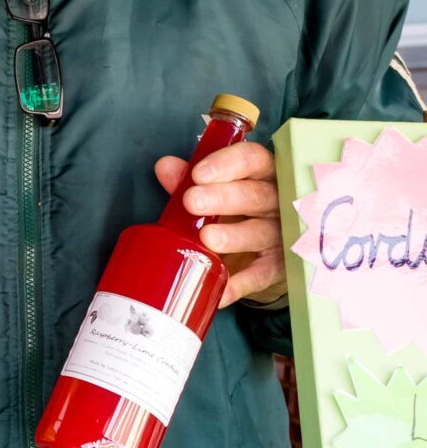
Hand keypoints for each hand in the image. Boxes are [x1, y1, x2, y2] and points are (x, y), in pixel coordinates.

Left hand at [152, 140, 285, 307]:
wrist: (263, 247)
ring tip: (207, 239)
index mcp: (261, 174)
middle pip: (255, 195)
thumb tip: (165, 167)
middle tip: (192, 202)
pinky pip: (261, 276)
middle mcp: (277, 201)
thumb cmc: (234, 207)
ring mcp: (281, 234)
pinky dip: (240, 283)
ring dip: (234, 236)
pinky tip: (221, 288)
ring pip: (261, 233)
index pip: (252, 159)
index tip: (198, 174)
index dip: (227, 165)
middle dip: (223, 198)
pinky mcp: (279, 266)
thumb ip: (188, 178)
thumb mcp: (214, 189)